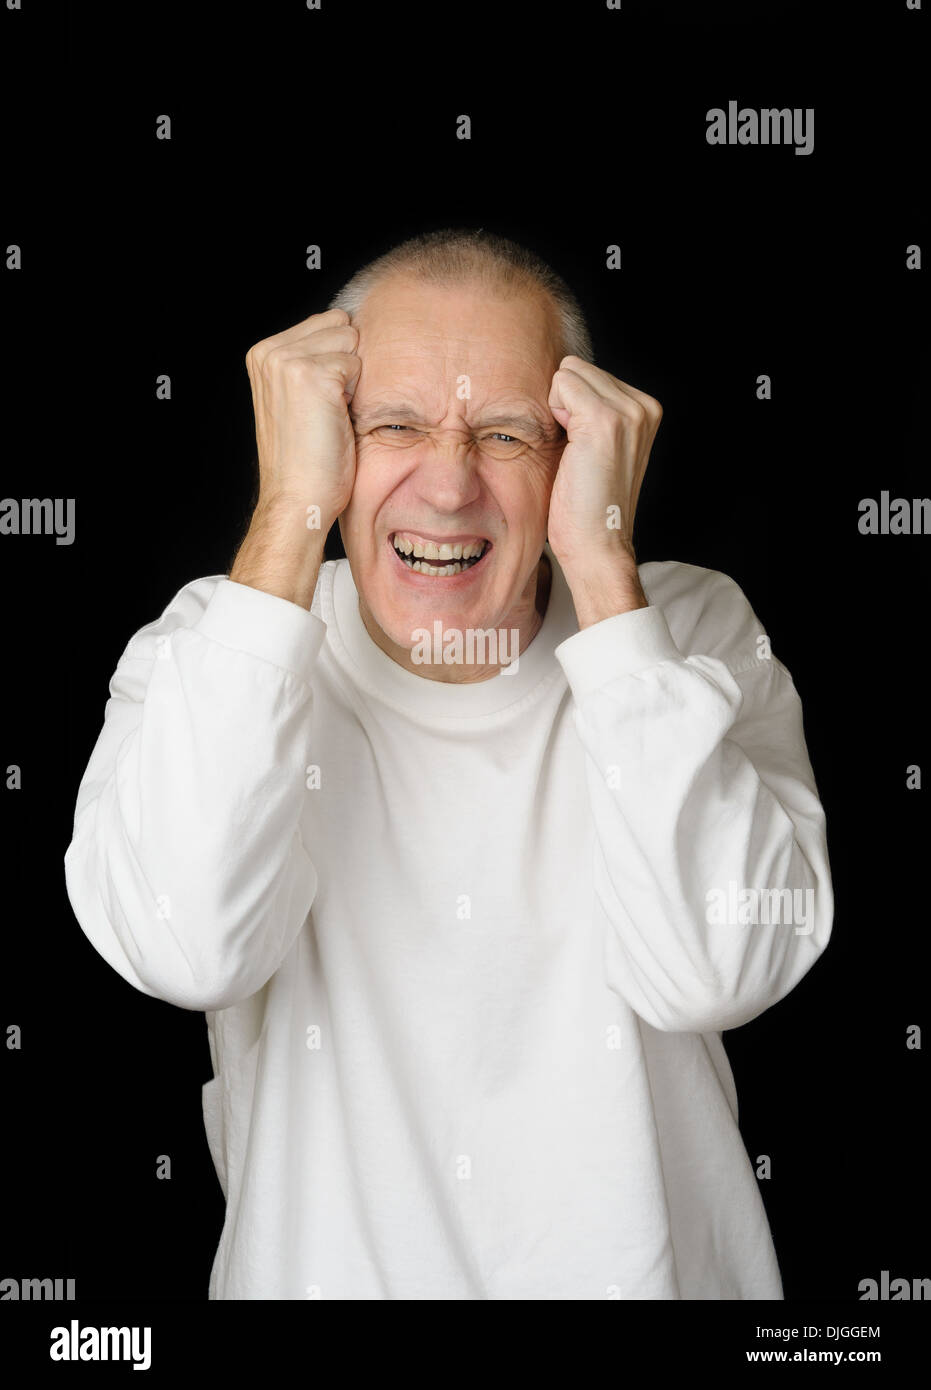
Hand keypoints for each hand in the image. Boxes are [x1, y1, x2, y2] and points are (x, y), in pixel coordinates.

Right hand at [230, 308, 361, 606]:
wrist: (298, 498)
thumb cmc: (306, 458)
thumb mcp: (297, 398)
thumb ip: (310, 360)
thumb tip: (348, 329)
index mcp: (262, 353)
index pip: (325, 323)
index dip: (336, 361)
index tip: (319, 401)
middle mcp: (269, 351)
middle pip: (340, 326)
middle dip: (345, 365)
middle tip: (326, 409)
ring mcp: (288, 361)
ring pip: (350, 343)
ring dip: (351, 380)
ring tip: (329, 414)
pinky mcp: (312, 375)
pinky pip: (357, 365)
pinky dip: (355, 394)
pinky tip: (335, 420)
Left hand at [546, 356, 661, 574]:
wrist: (598, 546)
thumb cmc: (588, 505)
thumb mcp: (599, 449)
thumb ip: (593, 412)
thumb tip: (562, 379)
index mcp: (645, 410)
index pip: (588, 373)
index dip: (572, 408)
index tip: (584, 448)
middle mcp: (643, 406)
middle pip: (577, 368)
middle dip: (565, 405)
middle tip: (578, 452)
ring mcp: (628, 412)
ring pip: (568, 372)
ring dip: (559, 410)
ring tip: (576, 453)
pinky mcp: (605, 420)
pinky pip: (561, 384)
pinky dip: (554, 415)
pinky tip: (571, 451)